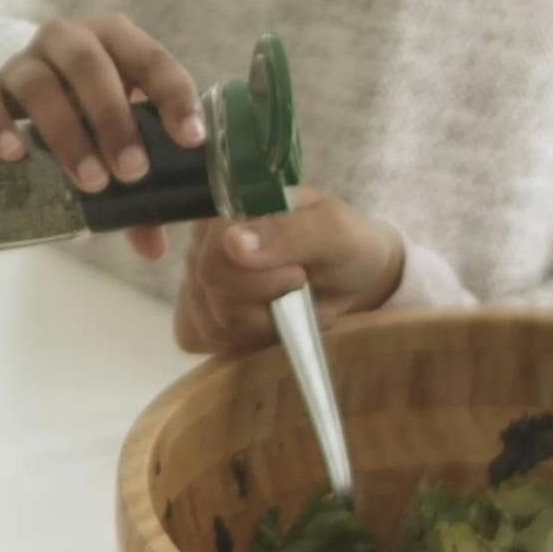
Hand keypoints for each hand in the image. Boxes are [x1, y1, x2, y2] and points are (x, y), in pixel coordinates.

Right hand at [0, 18, 202, 260]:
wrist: (24, 89)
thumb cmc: (89, 111)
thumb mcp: (120, 131)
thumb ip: (140, 184)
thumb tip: (152, 247)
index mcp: (115, 39)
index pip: (150, 58)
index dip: (174, 96)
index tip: (190, 140)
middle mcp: (67, 40)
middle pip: (89, 66)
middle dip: (114, 120)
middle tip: (133, 171)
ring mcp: (21, 63)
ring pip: (39, 85)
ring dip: (66, 134)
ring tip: (90, 181)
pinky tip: (15, 154)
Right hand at [174, 193, 407, 355]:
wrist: (356, 279)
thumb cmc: (346, 245)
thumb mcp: (334, 232)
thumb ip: (289, 233)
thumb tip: (234, 243)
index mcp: (228, 210)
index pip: (212, 254)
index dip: (257, 279)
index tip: (299, 276)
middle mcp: (201, 242)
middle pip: (209, 289)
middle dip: (265, 302)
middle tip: (302, 290)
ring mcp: (196, 279)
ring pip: (210, 321)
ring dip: (262, 326)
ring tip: (294, 308)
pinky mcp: (199, 315)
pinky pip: (200, 338)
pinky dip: (242, 341)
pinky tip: (269, 325)